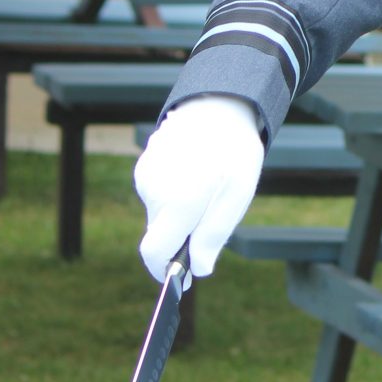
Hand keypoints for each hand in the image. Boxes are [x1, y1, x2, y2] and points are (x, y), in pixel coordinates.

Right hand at [134, 95, 265, 279]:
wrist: (218, 103)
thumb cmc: (234, 151)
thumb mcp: (237, 195)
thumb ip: (214, 235)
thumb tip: (198, 270)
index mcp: (179, 200)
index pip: (154, 252)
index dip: (164, 270)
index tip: (179, 278)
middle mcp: (154, 190)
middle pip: (161, 233)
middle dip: (182, 235)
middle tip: (213, 212)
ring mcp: (145, 177)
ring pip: (160, 213)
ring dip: (181, 211)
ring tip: (207, 183)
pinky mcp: (144, 167)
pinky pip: (158, 194)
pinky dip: (174, 193)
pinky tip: (194, 172)